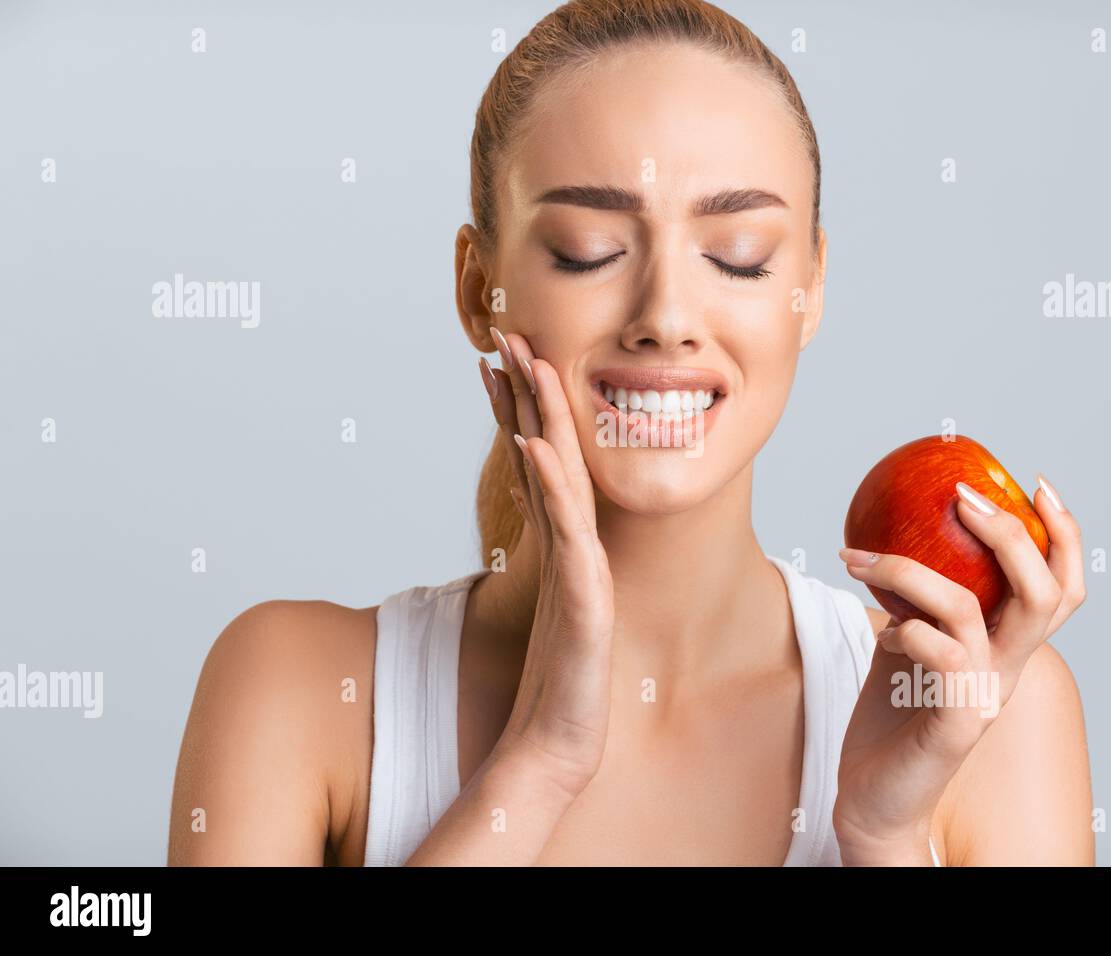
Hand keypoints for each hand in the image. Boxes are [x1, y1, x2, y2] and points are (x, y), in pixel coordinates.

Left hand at [478, 327, 614, 800]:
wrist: (556, 750)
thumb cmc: (550, 688)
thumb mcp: (541, 614)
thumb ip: (545, 570)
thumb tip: (534, 535)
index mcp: (559, 548)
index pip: (535, 464)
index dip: (518, 411)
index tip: (498, 361)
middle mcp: (573, 548)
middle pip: (550, 454)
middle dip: (531, 392)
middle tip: (512, 332)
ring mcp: (581, 570)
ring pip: (560, 479)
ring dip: (543, 418)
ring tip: (528, 365)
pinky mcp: (584, 599)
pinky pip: (563, 532)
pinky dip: (548, 485)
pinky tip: (530, 445)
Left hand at [833, 476, 1085, 863]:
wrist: (873, 799)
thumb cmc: (889, 720)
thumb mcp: (906, 645)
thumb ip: (915, 600)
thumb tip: (887, 535)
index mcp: (1006, 649)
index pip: (1060, 588)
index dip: (1062, 536)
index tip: (1034, 484)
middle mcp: (1008, 671)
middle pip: (1045, 593)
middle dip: (1010, 535)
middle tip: (963, 497)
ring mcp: (985, 697)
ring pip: (969, 611)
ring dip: (909, 570)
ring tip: (859, 557)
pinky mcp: (955, 724)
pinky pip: (936, 655)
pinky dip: (904, 628)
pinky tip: (881, 636)